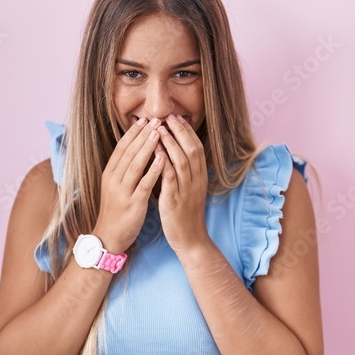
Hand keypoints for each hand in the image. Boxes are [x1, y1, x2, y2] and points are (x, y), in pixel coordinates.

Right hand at [94, 118, 163, 252]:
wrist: (108, 237)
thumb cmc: (116, 211)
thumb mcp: (115, 187)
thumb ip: (123, 170)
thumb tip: (133, 151)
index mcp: (109, 174)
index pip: (121, 148)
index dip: (132, 133)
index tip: (144, 119)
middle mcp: (114, 180)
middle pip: (128, 152)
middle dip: (142, 134)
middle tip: (155, 119)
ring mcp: (123, 191)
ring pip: (135, 164)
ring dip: (147, 147)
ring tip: (158, 132)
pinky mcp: (133, 203)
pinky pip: (144, 183)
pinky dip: (153, 169)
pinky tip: (162, 158)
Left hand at [155, 115, 210, 254]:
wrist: (190, 239)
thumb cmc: (184, 215)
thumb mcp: (187, 190)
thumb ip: (182, 173)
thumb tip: (171, 155)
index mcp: (200, 177)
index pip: (197, 147)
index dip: (187, 131)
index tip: (177, 117)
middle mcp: (196, 180)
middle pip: (192, 149)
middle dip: (180, 130)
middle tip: (169, 115)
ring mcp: (187, 189)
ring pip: (182, 159)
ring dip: (171, 141)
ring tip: (160, 127)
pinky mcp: (175, 199)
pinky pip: (170, 176)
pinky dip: (163, 160)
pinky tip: (154, 149)